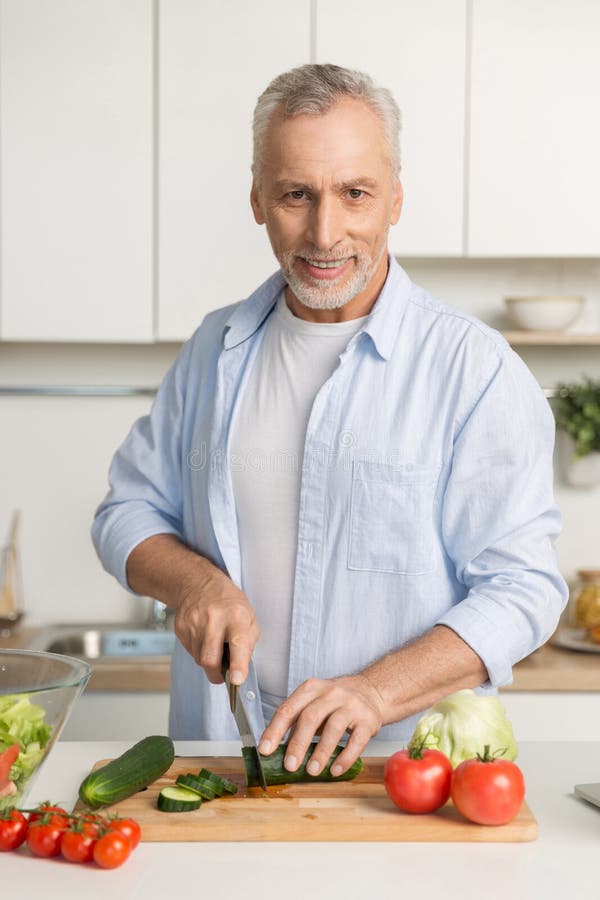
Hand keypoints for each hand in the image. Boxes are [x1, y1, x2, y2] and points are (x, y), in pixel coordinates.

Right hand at [173, 566, 258, 685]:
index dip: (238, 664)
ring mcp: (194, 622)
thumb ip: (248, 645)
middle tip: (222, 675)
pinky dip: (198, 650)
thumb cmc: (229, 603)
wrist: (200, 584)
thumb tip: (241, 670)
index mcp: (237, 615)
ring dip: (208, 660)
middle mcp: (214, 618)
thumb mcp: (249, 618)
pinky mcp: (180, 626)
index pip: (238, 643)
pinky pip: (189, 651)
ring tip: (214, 644)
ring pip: (198, 658)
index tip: (237, 680)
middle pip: (210, 659)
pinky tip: (203, 637)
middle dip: (216, 674)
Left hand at [258, 674, 384, 776]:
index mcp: (311, 689)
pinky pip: (356, 740)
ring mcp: (351, 705)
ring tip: (311, 771)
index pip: (288, 709)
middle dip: (298, 744)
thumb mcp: (313, 703)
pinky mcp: (367, 720)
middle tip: (289, 766)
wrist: (370, 691)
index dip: (275, 730)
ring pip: (334, 728)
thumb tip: (275, 749)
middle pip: (310, 717)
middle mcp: (331, 693)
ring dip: (321, 752)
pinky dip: (345, 757)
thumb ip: (296, 722)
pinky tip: (335, 770)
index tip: (265, 750)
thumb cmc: (334, 702)